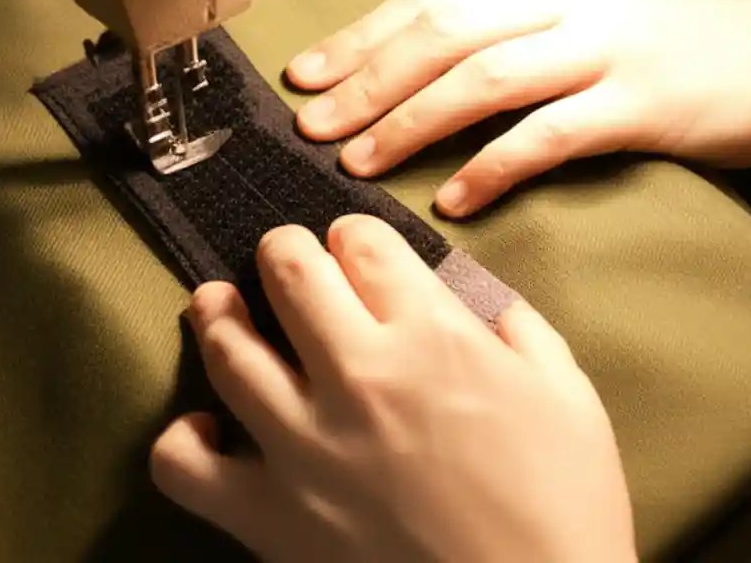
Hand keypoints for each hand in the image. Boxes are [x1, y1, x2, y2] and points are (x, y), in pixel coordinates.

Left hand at [150, 215, 635, 561]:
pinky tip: (209, 429)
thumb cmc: (562, 510)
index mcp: (431, 339)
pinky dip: (184, 439)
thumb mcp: (567, 396)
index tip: (354, 254)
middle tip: (286, 262)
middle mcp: (356, 376)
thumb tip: (465, 297)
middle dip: (284, 252)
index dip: (354, 237)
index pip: (360, 242)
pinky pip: (184, 463)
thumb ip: (513, 327)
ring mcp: (301, 445)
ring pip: (225, 348)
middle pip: (285, 271)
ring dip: (216, 313)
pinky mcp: (267, 514)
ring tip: (216, 306)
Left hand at [287, 0, 750, 216]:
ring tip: (360, 162)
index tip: (305, 76)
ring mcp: (601, 51)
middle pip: (443, 35)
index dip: (361, 38)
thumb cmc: (667, 31)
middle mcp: (563, 3)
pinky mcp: (635, 106)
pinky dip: (494, 166)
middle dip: (368, 81)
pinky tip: (453, 198)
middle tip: (312, 126)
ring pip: (484, 81)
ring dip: (412, 123)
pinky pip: (548, 137)